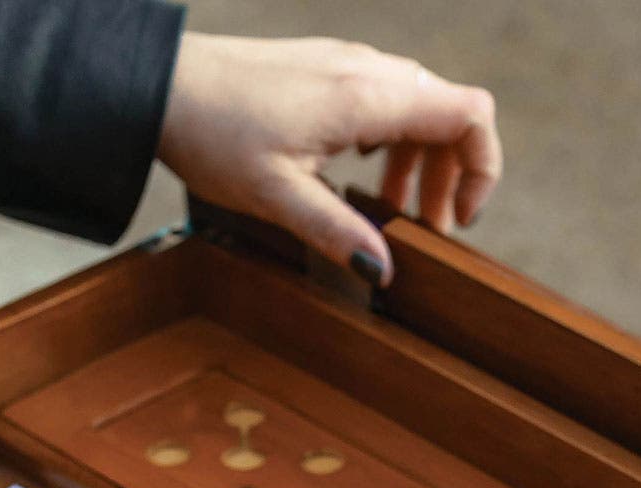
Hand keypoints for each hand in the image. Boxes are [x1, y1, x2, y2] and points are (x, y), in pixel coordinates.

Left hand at [158, 33, 501, 284]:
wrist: (158, 83)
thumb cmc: (212, 133)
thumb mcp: (275, 196)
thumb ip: (336, 231)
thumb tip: (384, 272)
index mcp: (367, 98)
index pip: (469, 115)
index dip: (483, 168)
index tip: (457, 218)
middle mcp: (367, 68)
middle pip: (449, 112)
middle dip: (451, 172)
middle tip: (426, 227)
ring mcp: (345, 61)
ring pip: (417, 103)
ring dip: (418, 159)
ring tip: (390, 209)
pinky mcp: (324, 65)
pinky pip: (383, 95)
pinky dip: (389, 138)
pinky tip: (356, 171)